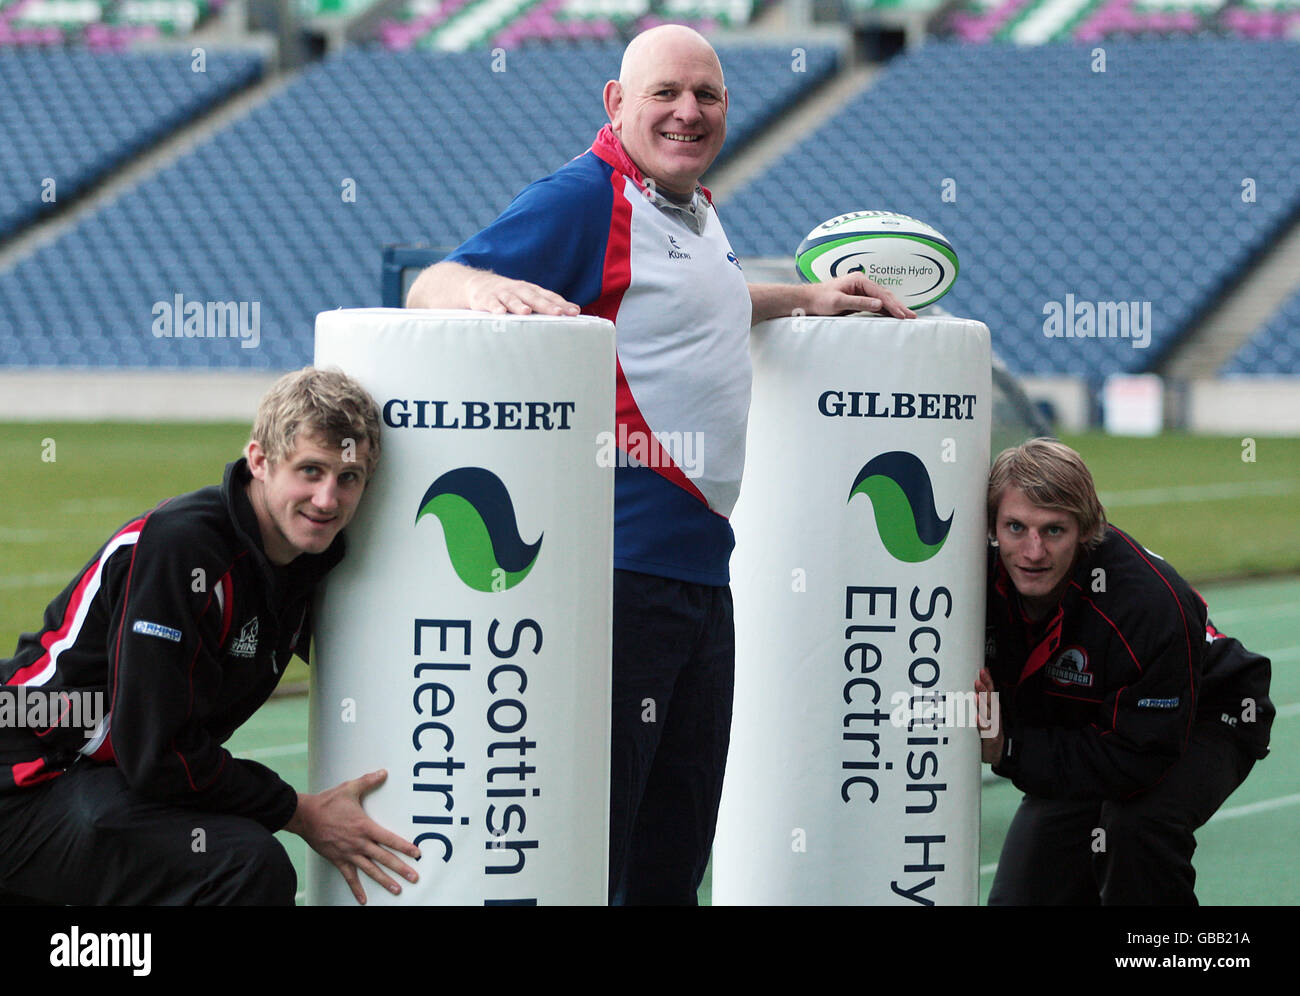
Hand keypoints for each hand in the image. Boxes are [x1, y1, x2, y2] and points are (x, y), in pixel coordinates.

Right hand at [286, 769, 420, 903]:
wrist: (305, 816)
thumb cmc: (328, 802)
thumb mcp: (350, 788)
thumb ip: (369, 781)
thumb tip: (384, 772)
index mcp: (365, 826)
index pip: (389, 839)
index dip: (404, 846)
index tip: (417, 854)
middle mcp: (359, 843)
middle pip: (384, 858)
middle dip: (401, 868)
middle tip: (415, 877)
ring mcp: (348, 853)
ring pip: (370, 870)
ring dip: (384, 881)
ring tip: (397, 890)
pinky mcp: (338, 860)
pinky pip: (349, 877)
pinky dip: (356, 889)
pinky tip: (364, 900)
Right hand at [463, 270, 579, 316]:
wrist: (477, 283)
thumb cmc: (509, 294)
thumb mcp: (526, 296)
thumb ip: (545, 305)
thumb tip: (573, 312)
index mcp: (530, 290)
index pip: (548, 296)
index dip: (561, 303)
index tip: (574, 312)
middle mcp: (518, 289)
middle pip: (533, 297)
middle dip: (546, 305)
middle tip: (558, 313)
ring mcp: (501, 293)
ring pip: (512, 299)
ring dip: (519, 305)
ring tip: (527, 312)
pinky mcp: (485, 298)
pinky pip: (491, 303)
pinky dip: (495, 307)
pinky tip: (499, 313)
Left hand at [805, 273, 916, 319]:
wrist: (808, 301)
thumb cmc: (820, 299)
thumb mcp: (838, 302)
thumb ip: (858, 302)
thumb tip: (879, 304)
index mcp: (859, 280)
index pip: (881, 294)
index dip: (893, 305)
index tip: (903, 314)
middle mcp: (862, 284)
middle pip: (885, 296)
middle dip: (899, 306)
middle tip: (913, 316)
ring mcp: (861, 291)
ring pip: (882, 300)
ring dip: (895, 309)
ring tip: (908, 317)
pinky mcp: (859, 299)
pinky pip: (876, 305)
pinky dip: (886, 311)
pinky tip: (894, 317)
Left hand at [974, 667, 1003, 763]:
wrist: (996, 753)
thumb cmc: (987, 733)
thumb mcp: (982, 717)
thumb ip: (978, 705)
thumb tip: (968, 691)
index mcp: (991, 709)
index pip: (990, 692)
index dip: (987, 681)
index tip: (982, 670)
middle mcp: (993, 716)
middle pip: (991, 700)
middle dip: (985, 688)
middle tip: (978, 679)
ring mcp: (993, 726)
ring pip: (989, 713)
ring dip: (983, 704)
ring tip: (977, 695)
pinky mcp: (991, 737)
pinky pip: (987, 730)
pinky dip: (983, 723)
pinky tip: (977, 717)